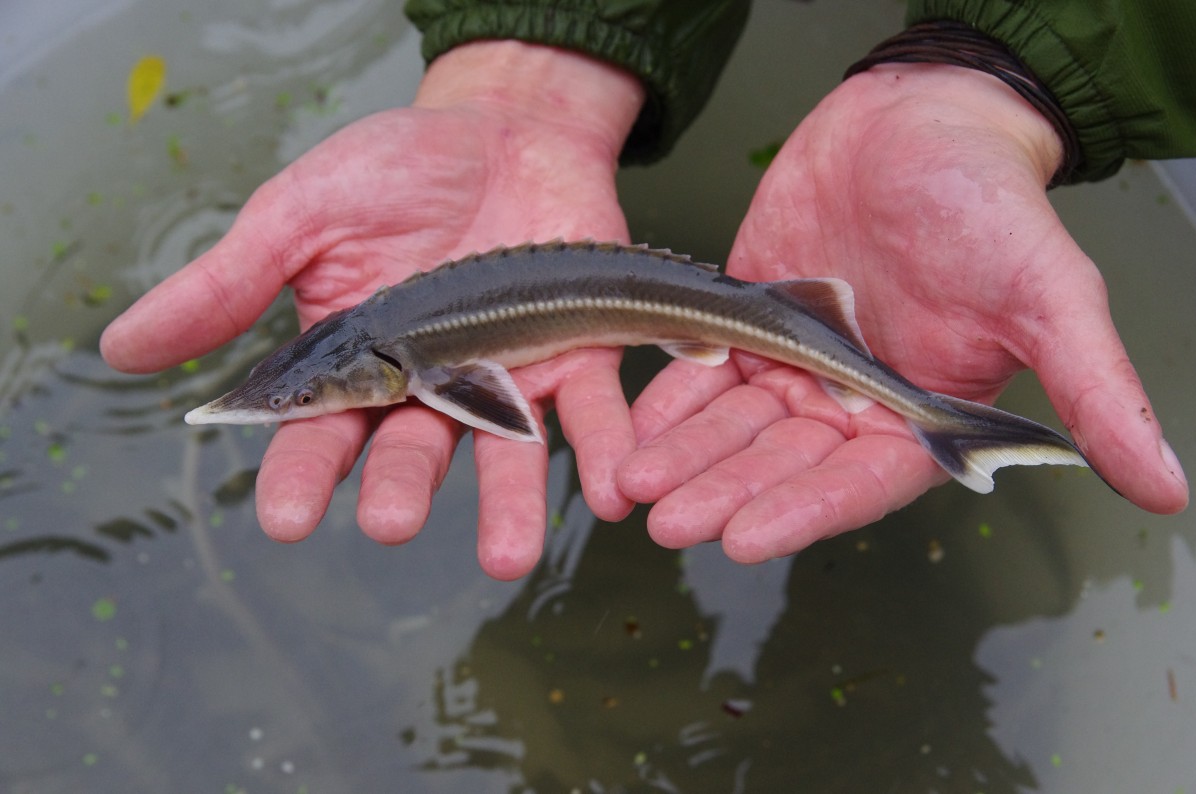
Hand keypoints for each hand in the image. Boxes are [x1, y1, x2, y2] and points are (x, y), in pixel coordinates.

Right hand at [101, 42, 645, 578]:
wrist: (504, 130)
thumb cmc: (394, 169)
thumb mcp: (301, 213)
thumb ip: (229, 282)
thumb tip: (121, 348)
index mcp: (356, 361)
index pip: (319, 431)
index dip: (304, 475)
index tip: (288, 518)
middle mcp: (430, 386)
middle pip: (412, 448)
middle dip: (402, 486)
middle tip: (389, 522)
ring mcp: (507, 378)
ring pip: (504, 451)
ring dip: (508, 505)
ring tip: (507, 557)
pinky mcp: (578, 358)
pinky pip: (594, 410)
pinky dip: (606, 449)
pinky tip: (613, 490)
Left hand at [619, 64, 1188, 562]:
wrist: (919, 120)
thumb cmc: (989, 200)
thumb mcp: (1049, 291)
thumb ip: (1092, 387)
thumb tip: (1166, 486)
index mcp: (919, 416)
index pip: (857, 483)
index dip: (803, 510)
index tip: (747, 535)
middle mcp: (851, 403)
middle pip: (780, 464)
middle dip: (724, 491)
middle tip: (670, 518)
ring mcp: (796, 366)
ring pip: (734, 427)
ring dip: (686, 457)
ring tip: (633, 483)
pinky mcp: (750, 323)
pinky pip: (705, 371)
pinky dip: (671, 399)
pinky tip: (633, 427)